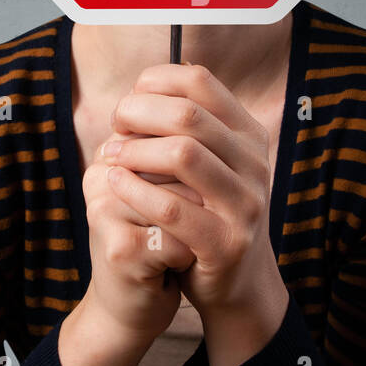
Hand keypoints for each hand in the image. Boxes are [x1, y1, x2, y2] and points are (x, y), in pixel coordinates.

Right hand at [79, 124, 202, 345]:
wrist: (127, 308)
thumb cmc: (153, 242)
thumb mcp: (160, 191)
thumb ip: (175, 154)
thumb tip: (213, 126)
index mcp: (108, 155)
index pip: (172, 135)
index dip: (196, 168)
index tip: (185, 194)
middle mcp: (100, 177)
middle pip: (179, 163)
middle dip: (199, 196)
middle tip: (185, 222)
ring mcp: (105, 211)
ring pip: (183, 199)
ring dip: (196, 223)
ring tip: (178, 239)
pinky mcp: (119, 249)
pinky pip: (180, 240)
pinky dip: (188, 256)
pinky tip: (172, 265)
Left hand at [103, 64, 287, 324]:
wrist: (239, 284)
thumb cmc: (209, 213)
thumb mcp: (209, 163)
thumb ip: (187, 128)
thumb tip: (148, 82)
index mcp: (249, 135)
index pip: (200, 81)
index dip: (155, 82)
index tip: (130, 101)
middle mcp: (255, 163)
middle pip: (187, 113)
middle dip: (139, 114)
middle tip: (114, 127)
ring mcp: (246, 205)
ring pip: (183, 154)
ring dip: (135, 151)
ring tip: (110, 156)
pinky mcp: (227, 244)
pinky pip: (173, 209)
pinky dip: (136, 191)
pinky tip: (115, 184)